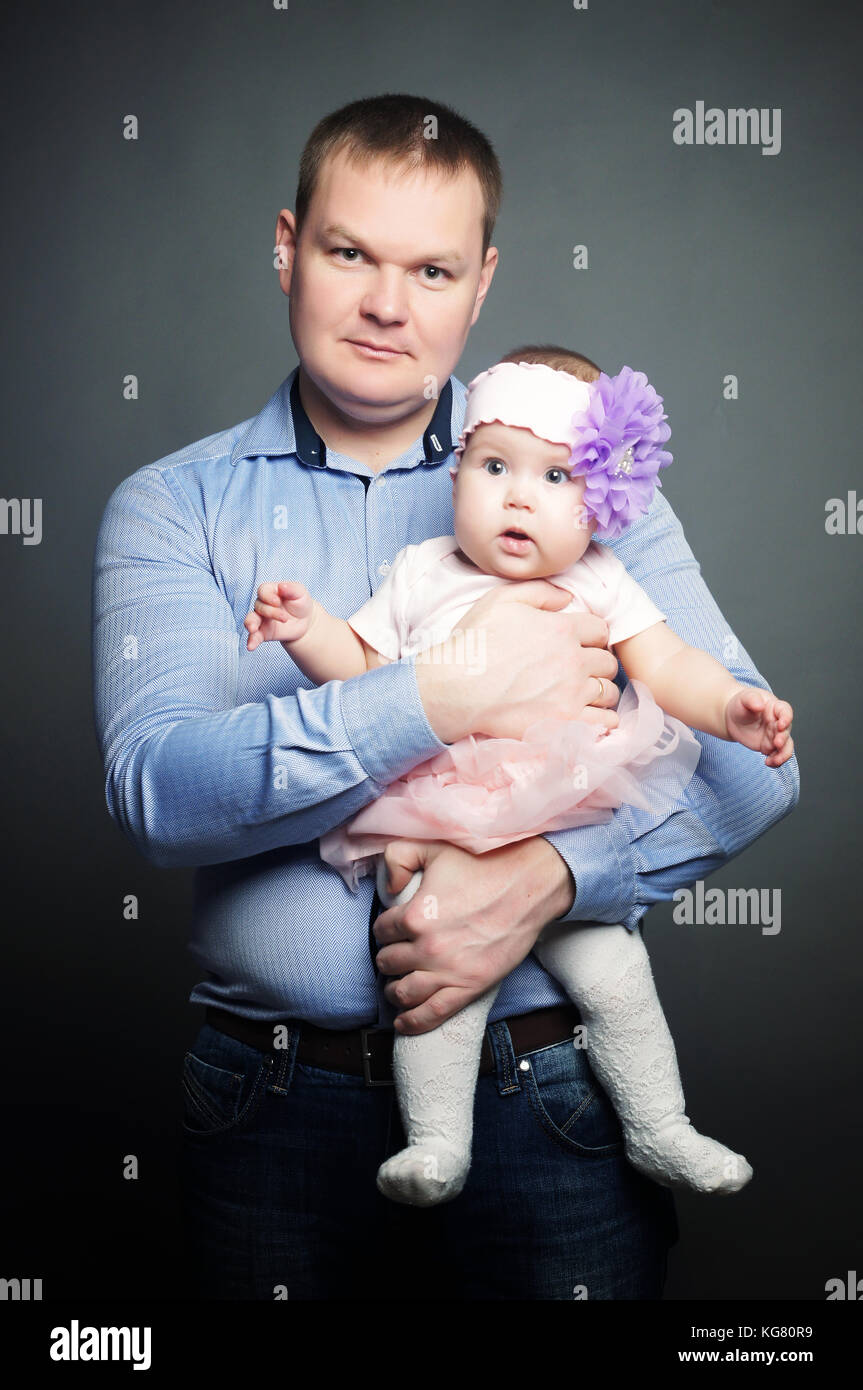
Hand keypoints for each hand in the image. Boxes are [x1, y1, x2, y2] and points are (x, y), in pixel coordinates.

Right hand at [244, 581, 314, 650]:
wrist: (305, 622)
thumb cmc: (301, 603)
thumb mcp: (300, 593)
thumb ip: (292, 588)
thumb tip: (281, 586)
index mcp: (270, 592)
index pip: (263, 591)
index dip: (267, 596)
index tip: (277, 602)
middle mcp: (262, 604)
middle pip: (259, 606)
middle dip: (270, 612)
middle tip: (285, 618)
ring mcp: (261, 619)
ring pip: (251, 620)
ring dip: (250, 624)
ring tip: (253, 629)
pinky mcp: (263, 633)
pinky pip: (254, 637)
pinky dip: (251, 641)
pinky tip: (250, 646)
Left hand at [372, 835, 573, 1033]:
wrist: (530, 884)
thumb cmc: (484, 863)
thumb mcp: (433, 847)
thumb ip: (397, 858)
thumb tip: (388, 888)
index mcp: (415, 915)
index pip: (381, 931)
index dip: (385, 929)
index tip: (392, 928)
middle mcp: (428, 947)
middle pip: (388, 963)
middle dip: (388, 958)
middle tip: (395, 954)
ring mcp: (449, 970)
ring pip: (404, 992)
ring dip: (394, 990)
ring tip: (395, 986)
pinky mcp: (471, 986)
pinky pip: (433, 1014)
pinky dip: (413, 1022)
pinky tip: (403, 1022)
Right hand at [414, 579, 619, 742]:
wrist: (456, 689)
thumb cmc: (473, 644)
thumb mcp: (500, 600)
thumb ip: (539, 592)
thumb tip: (568, 597)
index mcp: (562, 628)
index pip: (600, 629)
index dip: (591, 635)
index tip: (580, 644)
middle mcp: (573, 660)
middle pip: (607, 660)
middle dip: (597, 663)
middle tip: (581, 670)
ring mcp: (572, 693)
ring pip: (608, 691)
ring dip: (600, 690)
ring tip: (584, 693)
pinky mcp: (566, 722)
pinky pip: (605, 721)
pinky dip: (603, 718)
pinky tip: (590, 715)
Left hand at [724, 688, 793, 766]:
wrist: (733, 717)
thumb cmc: (741, 704)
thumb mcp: (744, 698)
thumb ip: (752, 699)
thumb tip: (760, 705)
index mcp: (775, 708)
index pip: (785, 711)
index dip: (786, 718)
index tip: (781, 725)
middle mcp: (778, 722)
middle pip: (786, 731)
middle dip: (783, 738)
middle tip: (776, 743)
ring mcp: (775, 736)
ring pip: (786, 746)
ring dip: (783, 754)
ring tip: (775, 760)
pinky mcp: (769, 746)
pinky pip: (776, 755)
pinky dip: (775, 761)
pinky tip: (768, 763)